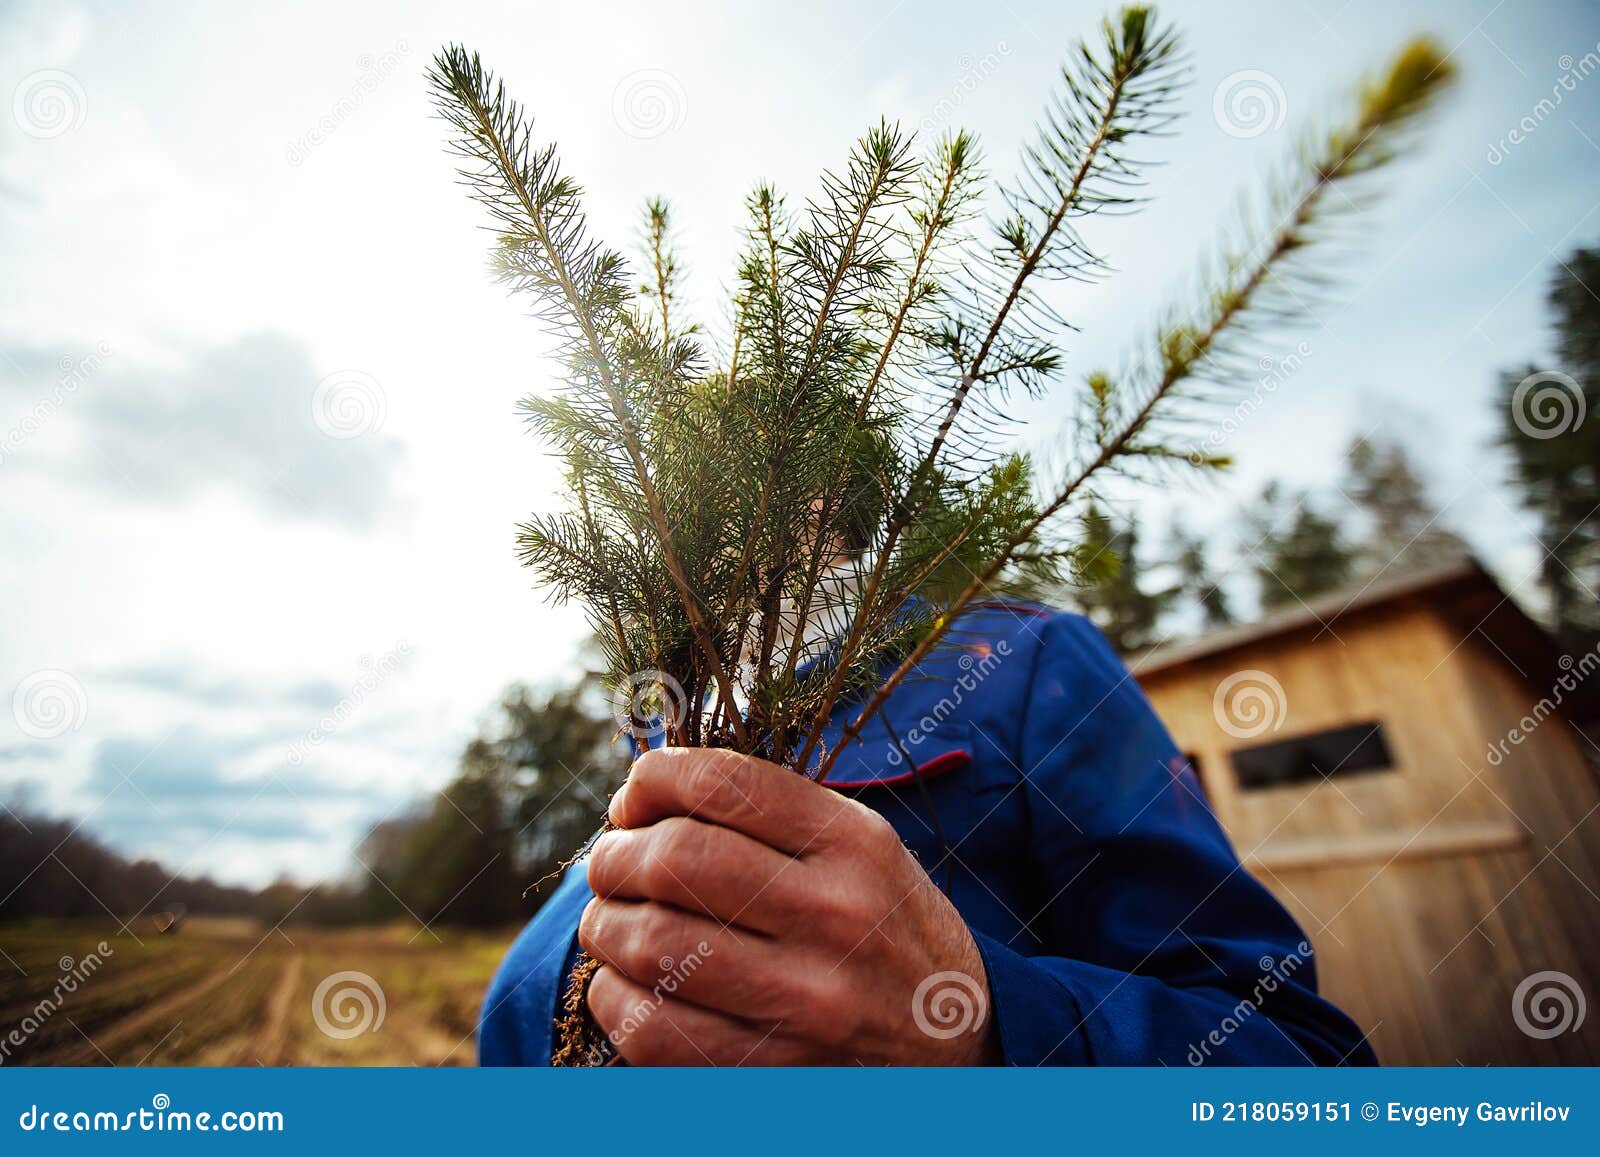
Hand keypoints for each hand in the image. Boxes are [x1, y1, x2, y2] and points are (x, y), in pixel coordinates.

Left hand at [578, 746, 999, 1064]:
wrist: (963, 1042)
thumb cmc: (887, 929)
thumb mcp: (863, 848)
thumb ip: (771, 813)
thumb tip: (645, 797)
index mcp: (854, 843)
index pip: (723, 783)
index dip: (652, 780)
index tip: (634, 800)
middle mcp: (835, 914)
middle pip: (677, 859)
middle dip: (616, 855)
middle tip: (609, 864)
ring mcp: (807, 999)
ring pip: (654, 943)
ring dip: (606, 925)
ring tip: (611, 922)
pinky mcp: (777, 1069)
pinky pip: (655, 1029)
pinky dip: (614, 999)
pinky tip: (624, 985)